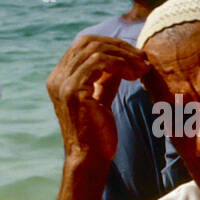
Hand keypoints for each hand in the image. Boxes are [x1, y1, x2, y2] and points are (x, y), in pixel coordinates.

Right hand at [46, 36, 150, 165]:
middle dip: (120, 47)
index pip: (83, 45)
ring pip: (94, 50)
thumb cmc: (99, 133)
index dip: (113, 46)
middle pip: (88, 42)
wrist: (90, 158)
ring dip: (124, 55)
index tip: (137, 56)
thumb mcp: (102, 98)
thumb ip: (107, 79)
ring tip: (142, 68)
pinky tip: (133, 75)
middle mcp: (57, 77)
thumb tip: (121, 61)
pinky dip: (119, 63)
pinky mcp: (73, 91)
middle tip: (142, 58)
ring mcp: (62, 83)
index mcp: (61, 78)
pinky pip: (98, 62)